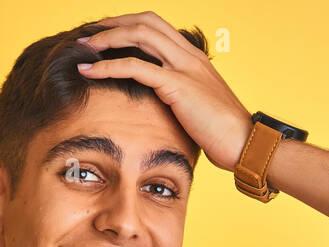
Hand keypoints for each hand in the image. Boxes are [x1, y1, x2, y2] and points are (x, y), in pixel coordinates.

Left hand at [77, 11, 253, 172]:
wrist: (245, 143)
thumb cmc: (222, 133)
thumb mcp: (197, 106)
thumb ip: (178, 95)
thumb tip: (159, 104)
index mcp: (193, 57)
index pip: (157, 26)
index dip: (129, 25)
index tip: (106, 35)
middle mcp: (189, 55)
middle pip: (146, 21)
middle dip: (114, 24)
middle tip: (89, 34)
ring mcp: (184, 67)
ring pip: (140, 35)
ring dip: (107, 38)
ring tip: (83, 47)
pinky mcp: (177, 85)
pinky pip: (136, 68)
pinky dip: (108, 67)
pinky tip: (88, 71)